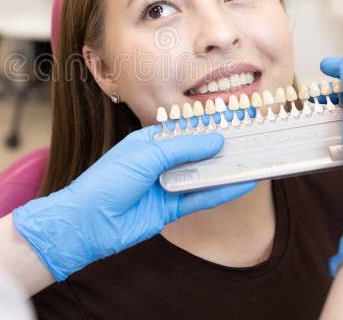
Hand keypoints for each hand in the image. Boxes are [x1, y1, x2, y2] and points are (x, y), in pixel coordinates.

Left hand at [12, 125, 256, 280]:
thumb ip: (183, 147)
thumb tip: (216, 141)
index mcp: (150, 142)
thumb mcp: (145, 155)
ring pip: (202, 175)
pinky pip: (200, 197)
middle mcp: (160, 162)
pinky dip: (221, 191)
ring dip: (225, 169)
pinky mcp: (170, 209)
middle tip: (253, 138)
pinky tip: (241, 183)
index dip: (209, 126)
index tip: (235, 119)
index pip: (186, 130)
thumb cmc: (108, 180)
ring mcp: (166, 186)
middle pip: (197, 153)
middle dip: (222, 148)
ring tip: (254, 159)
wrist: (87, 223)